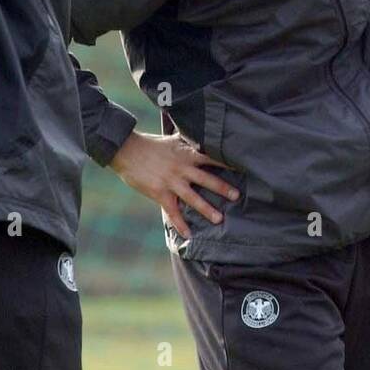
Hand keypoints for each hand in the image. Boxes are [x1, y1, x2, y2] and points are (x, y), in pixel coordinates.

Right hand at [109, 131, 239, 239]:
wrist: (127, 150)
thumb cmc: (151, 144)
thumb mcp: (173, 139)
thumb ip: (188, 141)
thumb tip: (201, 134)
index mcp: (187, 154)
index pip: (212, 157)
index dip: (227, 162)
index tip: (243, 166)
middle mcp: (182, 168)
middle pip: (207, 179)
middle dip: (223, 188)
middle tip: (237, 196)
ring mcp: (171, 182)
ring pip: (193, 198)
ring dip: (207, 209)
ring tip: (219, 219)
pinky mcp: (160, 193)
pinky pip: (173, 211)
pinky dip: (180, 224)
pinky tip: (188, 234)